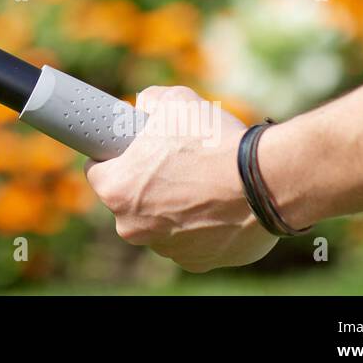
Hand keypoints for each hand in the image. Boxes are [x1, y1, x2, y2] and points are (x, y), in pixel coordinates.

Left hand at [86, 86, 277, 272]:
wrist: (265, 181)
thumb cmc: (212, 140)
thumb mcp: (174, 101)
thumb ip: (151, 100)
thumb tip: (145, 105)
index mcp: (117, 189)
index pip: (97, 171)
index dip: (112, 156)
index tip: (128, 149)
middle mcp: (133, 226)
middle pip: (128, 201)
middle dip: (145, 183)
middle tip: (173, 161)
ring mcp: (165, 248)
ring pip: (159, 222)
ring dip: (173, 206)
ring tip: (201, 181)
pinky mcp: (197, 262)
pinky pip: (190, 240)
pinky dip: (200, 225)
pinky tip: (217, 204)